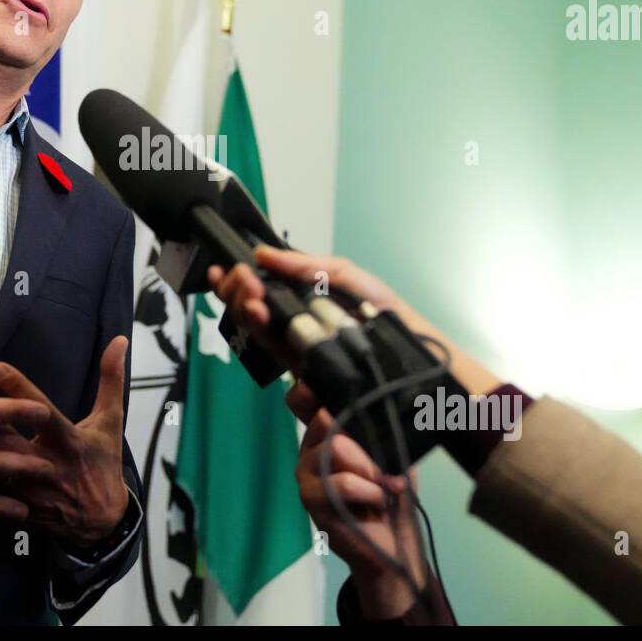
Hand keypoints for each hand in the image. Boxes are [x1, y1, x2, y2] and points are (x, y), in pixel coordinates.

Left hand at [0, 335, 130, 548]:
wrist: (102, 522)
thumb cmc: (102, 462)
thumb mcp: (111, 420)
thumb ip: (110, 379)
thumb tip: (118, 340)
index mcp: (70, 442)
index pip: (42, 412)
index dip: (20, 390)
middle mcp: (48, 468)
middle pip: (7, 443)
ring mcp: (30, 493)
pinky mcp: (17, 512)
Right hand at [206, 244, 500, 394]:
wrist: (418, 353)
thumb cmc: (388, 315)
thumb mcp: (348, 278)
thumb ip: (307, 266)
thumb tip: (262, 254)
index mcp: (300, 307)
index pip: (258, 295)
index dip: (236, 284)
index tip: (223, 270)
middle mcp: (296, 334)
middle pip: (252, 317)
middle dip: (239, 296)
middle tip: (245, 284)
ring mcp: (304, 361)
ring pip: (262, 342)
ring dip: (250, 317)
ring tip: (257, 303)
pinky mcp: (318, 386)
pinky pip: (287, 382)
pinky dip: (274, 351)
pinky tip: (272, 329)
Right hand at [288, 379, 426, 618]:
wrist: (394, 543)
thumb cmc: (392, 491)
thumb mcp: (393, 450)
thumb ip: (379, 425)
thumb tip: (379, 398)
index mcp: (325, 431)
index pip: (303, 399)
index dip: (310, 388)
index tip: (333, 392)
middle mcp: (310, 447)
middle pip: (326, 418)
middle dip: (363, 439)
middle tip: (385, 463)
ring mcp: (306, 473)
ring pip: (335, 447)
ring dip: (371, 468)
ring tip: (385, 486)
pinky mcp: (310, 499)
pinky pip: (341, 481)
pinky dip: (368, 490)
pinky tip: (377, 501)